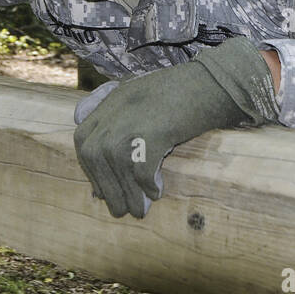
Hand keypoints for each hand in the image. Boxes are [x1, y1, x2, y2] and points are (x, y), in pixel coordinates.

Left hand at [72, 37, 275, 218]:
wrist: (212, 82)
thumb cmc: (179, 91)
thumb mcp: (134, 90)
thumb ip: (106, 106)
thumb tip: (82, 135)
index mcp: (110, 102)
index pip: (83, 141)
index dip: (91, 169)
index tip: (101, 189)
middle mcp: (115, 111)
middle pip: (96, 158)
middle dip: (107, 188)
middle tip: (120, 210)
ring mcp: (132, 121)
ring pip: (118, 169)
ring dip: (129, 195)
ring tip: (140, 211)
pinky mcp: (154, 132)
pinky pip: (142, 170)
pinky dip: (148, 184)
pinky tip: (158, 192)